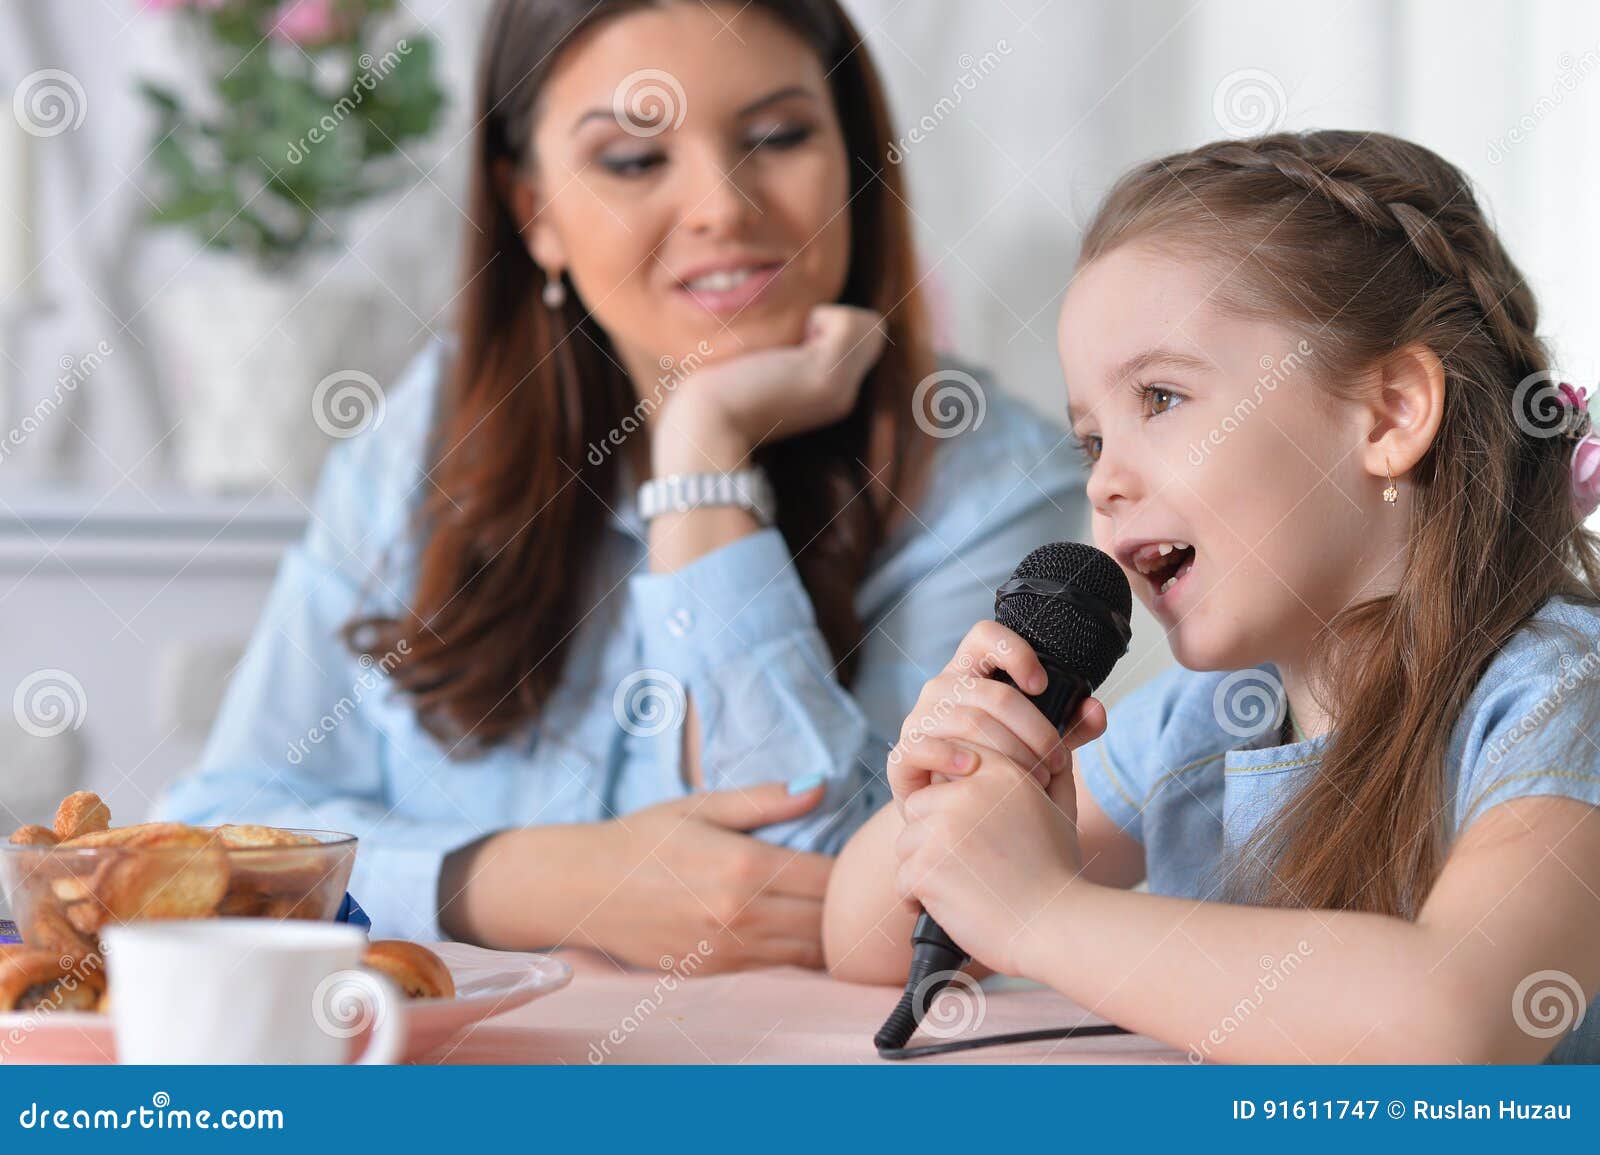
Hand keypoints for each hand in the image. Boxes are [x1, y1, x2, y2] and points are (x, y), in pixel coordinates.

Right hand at [440, 781, 832, 972]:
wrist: (584, 889)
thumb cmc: (643, 839)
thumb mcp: (702, 805)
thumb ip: (766, 801)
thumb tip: (819, 788)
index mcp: (744, 866)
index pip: (826, 879)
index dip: (850, 872)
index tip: (858, 862)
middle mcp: (741, 914)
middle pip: (824, 920)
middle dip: (844, 906)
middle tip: (857, 891)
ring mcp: (729, 949)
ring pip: (806, 952)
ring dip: (824, 934)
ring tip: (835, 914)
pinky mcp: (716, 972)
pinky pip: (777, 967)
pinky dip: (795, 952)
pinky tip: (797, 931)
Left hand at [652, 304, 886, 473]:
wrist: (707, 424)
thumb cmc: (719, 393)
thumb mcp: (765, 367)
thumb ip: (791, 350)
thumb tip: (803, 321)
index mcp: (829, 395)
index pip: (861, 341)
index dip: (831, 328)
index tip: (788, 351)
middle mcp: (843, 394)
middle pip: (869, 329)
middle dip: (832, 321)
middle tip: (787, 348)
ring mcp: (841, 386)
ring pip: (868, 323)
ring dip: (827, 318)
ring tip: (789, 349)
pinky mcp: (830, 374)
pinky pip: (851, 319)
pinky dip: (822, 316)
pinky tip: (789, 348)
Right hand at [887, 620, 1106, 806]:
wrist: (950, 812)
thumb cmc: (995, 766)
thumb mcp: (1035, 743)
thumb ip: (1070, 727)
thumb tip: (1096, 711)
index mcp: (971, 672)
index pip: (984, 636)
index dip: (1014, 651)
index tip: (1041, 685)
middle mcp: (941, 688)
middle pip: (990, 692)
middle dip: (1034, 729)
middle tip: (1058, 761)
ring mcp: (919, 719)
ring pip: (967, 721)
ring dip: (1009, 752)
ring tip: (1032, 781)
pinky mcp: (903, 753)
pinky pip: (924, 746)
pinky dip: (952, 757)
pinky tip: (974, 771)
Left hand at [893, 751, 1083, 976]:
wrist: (1057, 925)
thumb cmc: (1058, 873)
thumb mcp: (1059, 809)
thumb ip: (1048, 773)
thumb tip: (1039, 753)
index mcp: (1000, 771)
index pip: (948, 766)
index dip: (948, 804)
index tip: (962, 832)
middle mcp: (970, 791)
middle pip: (920, 804)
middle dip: (932, 836)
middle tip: (965, 866)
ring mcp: (945, 826)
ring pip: (906, 842)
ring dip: (925, 869)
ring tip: (962, 887)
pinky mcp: (926, 864)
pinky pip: (902, 877)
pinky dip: (918, 899)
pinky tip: (949, 906)